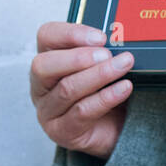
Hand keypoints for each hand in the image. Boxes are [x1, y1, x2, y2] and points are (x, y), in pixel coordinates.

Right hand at [30, 22, 134, 159]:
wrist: (113, 131)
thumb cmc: (104, 94)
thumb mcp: (102, 67)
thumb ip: (104, 52)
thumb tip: (121, 37)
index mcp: (48, 61)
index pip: (46, 37)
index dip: (71, 34)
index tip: (100, 37)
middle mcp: (41, 86)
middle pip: (44, 65)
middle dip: (79, 58)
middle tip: (107, 54)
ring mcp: (48, 111)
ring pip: (66, 89)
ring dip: (99, 75)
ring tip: (123, 66)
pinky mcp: (61, 131)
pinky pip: (82, 112)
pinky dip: (106, 98)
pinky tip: (124, 88)